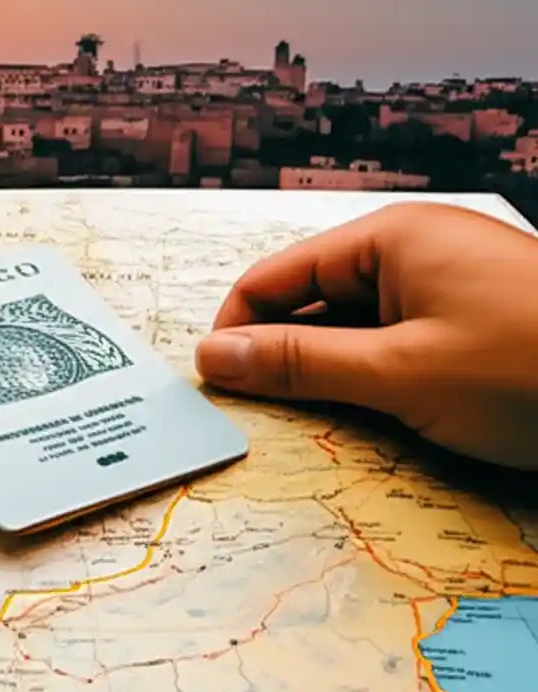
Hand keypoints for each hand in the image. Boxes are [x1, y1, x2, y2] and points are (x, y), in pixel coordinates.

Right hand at [195, 201, 537, 470]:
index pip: (275, 275)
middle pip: (311, 303)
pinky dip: (372, 383)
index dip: (235, 329)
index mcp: (390, 238)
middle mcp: (413, 252)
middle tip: (254, 418)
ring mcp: (446, 290)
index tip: (213, 386)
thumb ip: (297, 363)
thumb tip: (213, 357)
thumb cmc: (532, 369)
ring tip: (311, 426)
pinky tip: (370, 422)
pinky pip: (394, 348)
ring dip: (326, 377)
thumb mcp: (400, 373)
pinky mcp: (471, 327)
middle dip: (279, 357)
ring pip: (351, 332)